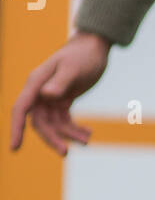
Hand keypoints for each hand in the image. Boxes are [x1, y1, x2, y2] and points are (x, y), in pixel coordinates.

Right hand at [9, 31, 110, 156]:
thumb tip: (46, 95)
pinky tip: (88, 133)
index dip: (16, 129)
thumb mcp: (73, 68)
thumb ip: (60, 82)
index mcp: (36, 83)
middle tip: (65, 152)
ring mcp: (50, 97)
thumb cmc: (83, 55)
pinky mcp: (62, 101)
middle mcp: (40, 92)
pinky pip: (64, 120)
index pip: (21, 109)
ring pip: (54, 124)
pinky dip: (74, 128)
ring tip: (86, 139)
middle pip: (39, 122)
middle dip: (51, 138)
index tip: (15, 148)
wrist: (94, 47)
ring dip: (68, 134)